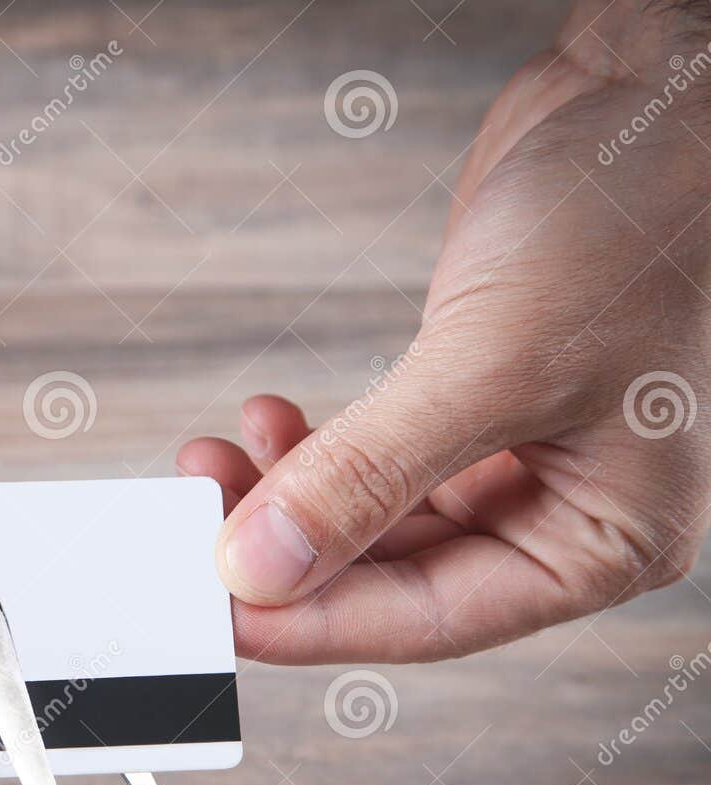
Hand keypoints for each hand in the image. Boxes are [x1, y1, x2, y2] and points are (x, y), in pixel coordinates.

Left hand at [179, 0, 710, 663]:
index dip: (311, 622)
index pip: (430, 618)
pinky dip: (312, 450)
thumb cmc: (635, 222)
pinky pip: (373, 461)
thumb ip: (370, 474)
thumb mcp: (494, 362)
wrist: (651, 105)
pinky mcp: (469, 408)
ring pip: (370, 520)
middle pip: (390, 577)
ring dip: (284, 498)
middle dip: (285, 552)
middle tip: (191, 532)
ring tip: (212, 465)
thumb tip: (262, 566)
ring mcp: (513, 462)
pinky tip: (266, 424)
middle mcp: (560, 515)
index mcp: (602, 540)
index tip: (217, 614)